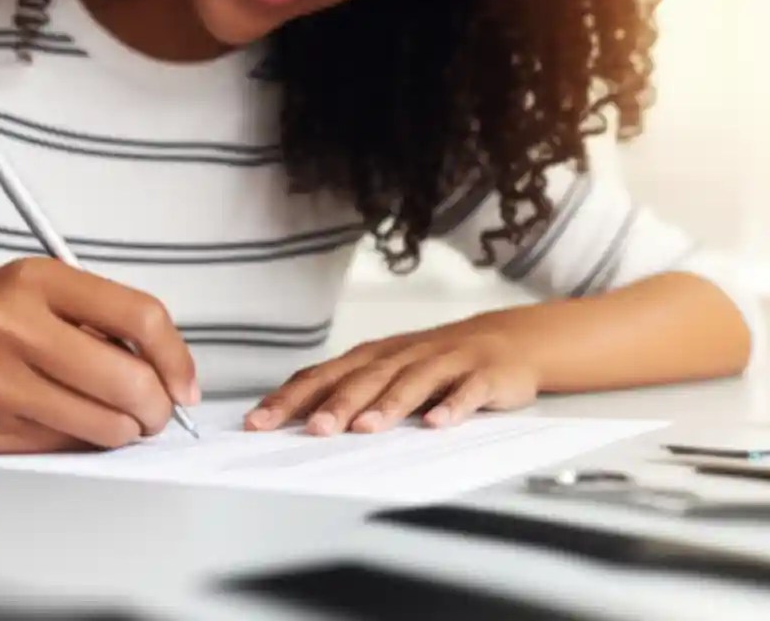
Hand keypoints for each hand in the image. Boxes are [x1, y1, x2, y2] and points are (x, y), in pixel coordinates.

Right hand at [0, 258, 196, 453]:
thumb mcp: (32, 293)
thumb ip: (100, 320)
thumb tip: (172, 372)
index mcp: (36, 280)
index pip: (141, 317)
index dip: (177, 359)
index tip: (186, 386)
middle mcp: (14, 325)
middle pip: (130, 380)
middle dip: (158, 408)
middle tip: (156, 414)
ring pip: (106, 425)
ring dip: (125, 431)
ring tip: (113, 420)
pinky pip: (67, 447)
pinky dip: (82, 442)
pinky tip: (65, 424)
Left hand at [244, 324, 539, 434]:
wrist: (510, 339)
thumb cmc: (438, 363)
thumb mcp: (391, 371)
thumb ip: (350, 392)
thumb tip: (295, 422)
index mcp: (375, 358)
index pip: (324, 376)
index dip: (291, 399)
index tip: (258, 423)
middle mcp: (404, 356)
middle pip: (365, 379)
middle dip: (337, 404)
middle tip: (313, 430)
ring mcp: (445, 363)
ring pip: (412, 383)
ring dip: (388, 405)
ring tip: (366, 428)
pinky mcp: (483, 375)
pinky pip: (466, 391)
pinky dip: (452, 406)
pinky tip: (438, 423)